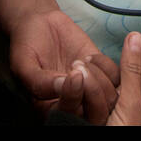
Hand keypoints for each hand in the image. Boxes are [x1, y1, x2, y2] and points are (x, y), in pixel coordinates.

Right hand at [9, 8, 119, 123]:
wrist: (39, 24)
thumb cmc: (27, 47)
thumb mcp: (24, 65)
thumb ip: (40, 81)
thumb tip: (63, 86)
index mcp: (52, 109)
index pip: (69, 116)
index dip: (73, 98)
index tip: (72, 76)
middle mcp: (74, 103)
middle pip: (95, 113)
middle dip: (91, 90)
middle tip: (77, 67)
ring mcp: (90, 89)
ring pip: (109, 97)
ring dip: (99, 77)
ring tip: (81, 61)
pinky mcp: (102, 72)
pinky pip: (116, 77)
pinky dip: (106, 66)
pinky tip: (89, 56)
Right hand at [107, 30, 140, 125]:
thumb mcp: (132, 107)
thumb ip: (132, 74)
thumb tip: (135, 41)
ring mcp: (132, 117)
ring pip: (130, 85)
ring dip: (125, 66)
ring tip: (122, 48)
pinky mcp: (112, 122)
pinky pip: (113, 96)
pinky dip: (108, 82)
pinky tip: (101, 71)